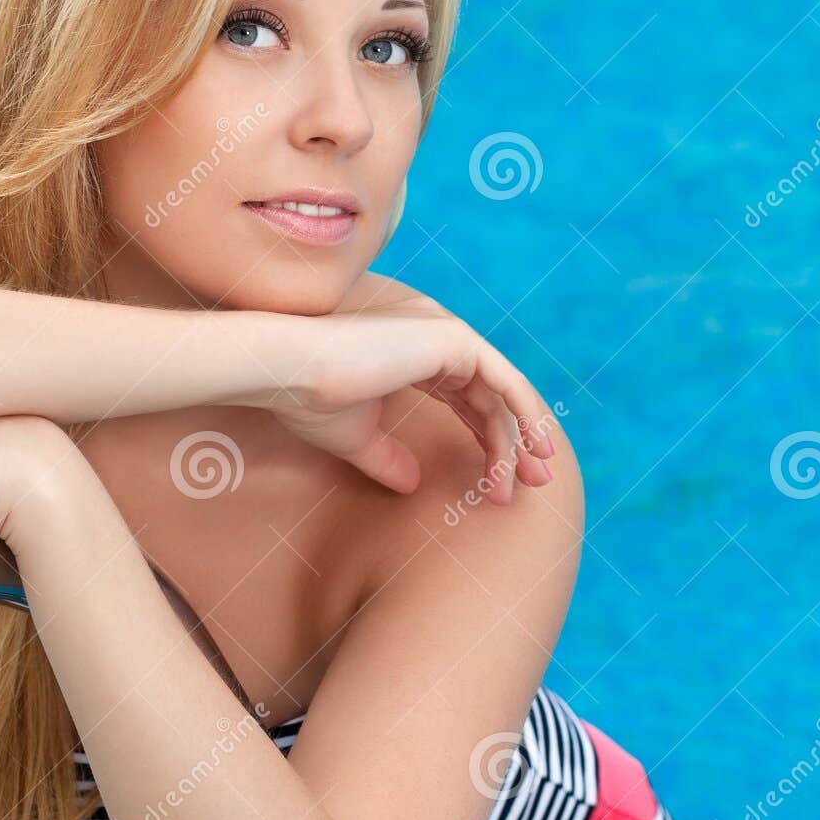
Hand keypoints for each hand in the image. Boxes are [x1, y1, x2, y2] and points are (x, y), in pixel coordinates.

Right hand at [240, 308, 557, 504]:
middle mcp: (436, 338)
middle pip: (491, 397)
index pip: (467, 399)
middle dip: (514, 443)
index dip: (488, 440)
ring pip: (500, 395)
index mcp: (415, 355)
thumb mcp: (357, 439)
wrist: (288, 371)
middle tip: (531, 484)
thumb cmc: (310, 399)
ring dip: (517, 441)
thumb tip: (412, 485)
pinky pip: (505, 382)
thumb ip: (389, 458)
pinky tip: (531, 450)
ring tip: (526, 483)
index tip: (500, 483)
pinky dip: (525, 414)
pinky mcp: (453, 340)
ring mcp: (447, 334)